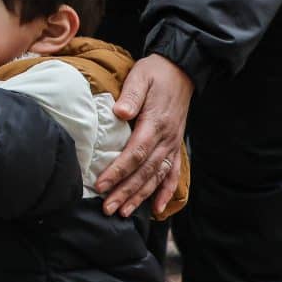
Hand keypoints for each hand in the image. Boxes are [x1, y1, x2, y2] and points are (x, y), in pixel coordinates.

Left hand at [97, 53, 193, 217]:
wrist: (181, 70)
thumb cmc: (156, 73)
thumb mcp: (141, 76)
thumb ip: (131, 95)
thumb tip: (120, 112)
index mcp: (155, 123)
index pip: (135, 153)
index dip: (118, 171)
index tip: (101, 185)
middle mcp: (166, 138)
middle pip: (144, 171)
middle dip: (126, 192)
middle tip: (108, 208)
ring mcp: (172, 144)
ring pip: (156, 177)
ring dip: (140, 196)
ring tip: (123, 212)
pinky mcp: (175, 146)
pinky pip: (173, 174)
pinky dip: (166, 192)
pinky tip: (157, 209)